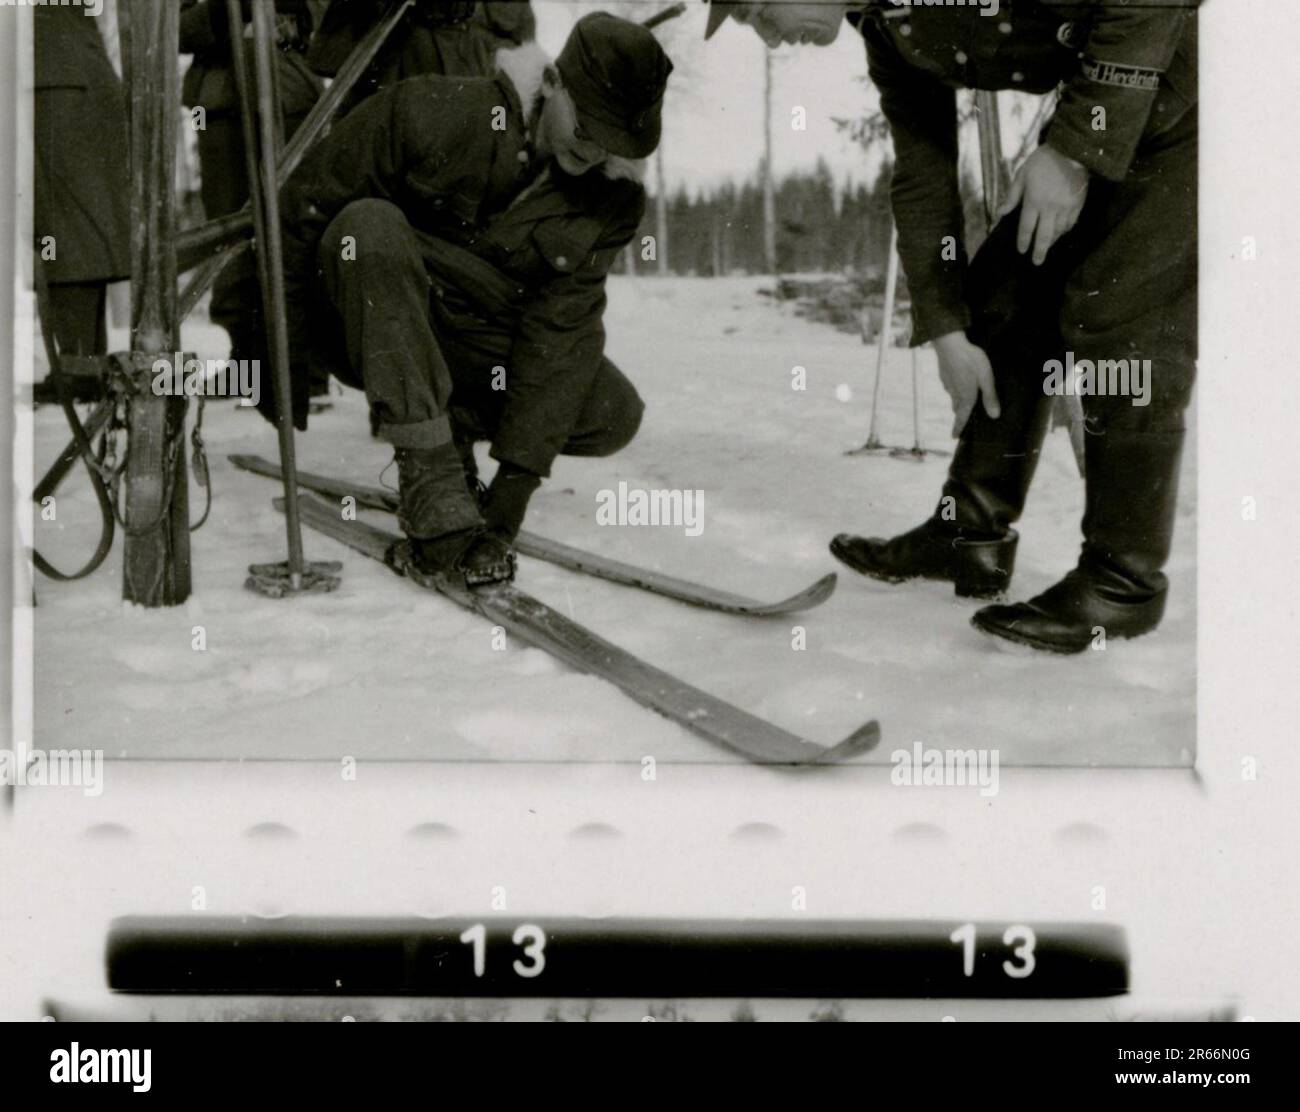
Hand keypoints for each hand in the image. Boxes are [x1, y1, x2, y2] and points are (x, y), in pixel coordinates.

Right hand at [933, 331, 999, 437]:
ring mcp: (947, 384)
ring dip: (958, 402)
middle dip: (960, 416)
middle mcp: (954, 393)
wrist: (949, 343)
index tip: (954, 438)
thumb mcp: (986, 377)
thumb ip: (990, 396)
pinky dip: (955, 389)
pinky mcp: (944, 375)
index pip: (961, 418)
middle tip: (962, 421)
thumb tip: (994, 415)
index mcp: (966, 397)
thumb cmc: (970, 359)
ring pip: (953, 398)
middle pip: (957, 409)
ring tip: (964, 402)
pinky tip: (959, 381)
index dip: (958, 428)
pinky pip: (950, 387)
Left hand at [998, 145, 1089, 265]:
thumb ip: (1012, 196)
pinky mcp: (1078, 204)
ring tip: (1047, 248)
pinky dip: (1065, 231)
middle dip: (1039, 251)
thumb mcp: (1023, 174)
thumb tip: (1000, 212)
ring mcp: (1066, 207)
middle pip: (1044, 236)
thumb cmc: (1044, 160)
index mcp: (1034, 201)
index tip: (1021, 251)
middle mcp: (1050, 208)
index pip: (1026, 228)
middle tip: (1037, 262)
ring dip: (1052, 242)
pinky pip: (1071, 223)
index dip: (1023, 241)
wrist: (1073, 150)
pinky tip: (1061, 234)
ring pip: (1058, 232)